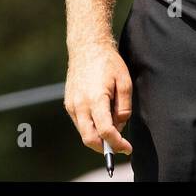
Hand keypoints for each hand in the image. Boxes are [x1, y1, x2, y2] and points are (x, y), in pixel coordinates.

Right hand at [64, 41, 133, 155]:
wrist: (87, 47)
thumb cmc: (108, 62)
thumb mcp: (124, 82)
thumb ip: (124, 107)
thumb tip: (119, 126)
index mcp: (95, 99)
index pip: (106, 131)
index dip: (118, 144)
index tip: (127, 148)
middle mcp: (80, 105)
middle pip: (90, 139)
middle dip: (105, 148)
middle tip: (119, 145)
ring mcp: (72, 105)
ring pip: (84, 133)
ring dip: (98, 137)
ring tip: (113, 124)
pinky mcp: (68, 104)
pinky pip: (80, 123)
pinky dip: (91, 127)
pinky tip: (102, 116)